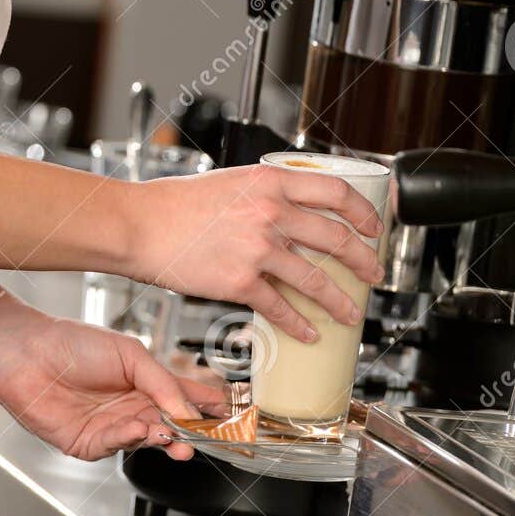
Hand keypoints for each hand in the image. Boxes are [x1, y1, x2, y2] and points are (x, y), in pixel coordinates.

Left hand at [0, 310, 228, 462]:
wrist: (27, 353)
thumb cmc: (73, 343)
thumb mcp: (129, 353)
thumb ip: (162, 382)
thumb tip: (188, 410)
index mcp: (145, 380)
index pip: (186, 396)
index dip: (209, 406)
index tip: (232, 415)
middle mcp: (132, 406)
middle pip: (171, 424)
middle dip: (191, 432)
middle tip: (208, 437)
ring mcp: (112, 426)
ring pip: (148, 439)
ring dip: (164, 439)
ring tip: (177, 437)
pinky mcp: (89, 444)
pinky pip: (117, 445)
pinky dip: (130, 438)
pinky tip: (139, 428)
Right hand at [120, 163, 384, 342]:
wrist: (139, 226)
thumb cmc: (175, 204)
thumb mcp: (231, 183)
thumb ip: (265, 195)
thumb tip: (293, 213)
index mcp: (270, 181)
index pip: (336, 192)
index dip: (364, 213)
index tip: (375, 228)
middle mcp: (270, 213)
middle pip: (336, 239)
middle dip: (364, 262)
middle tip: (373, 274)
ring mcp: (257, 249)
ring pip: (316, 281)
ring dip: (340, 302)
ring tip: (351, 313)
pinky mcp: (239, 282)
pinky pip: (280, 308)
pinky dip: (300, 325)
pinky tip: (309, 334)